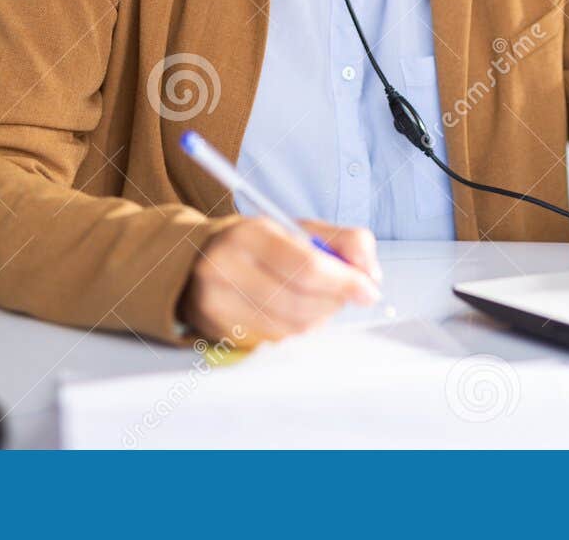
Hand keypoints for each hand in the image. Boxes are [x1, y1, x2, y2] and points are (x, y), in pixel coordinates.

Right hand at [179, 217, 381, 346]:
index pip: (307, 266)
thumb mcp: (301, 227)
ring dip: (318, 318)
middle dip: (333, 301)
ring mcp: (216, 304)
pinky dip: (296, 330)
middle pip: (300, 302)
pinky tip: (295, 312)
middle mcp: (225, 269)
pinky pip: (275, 340)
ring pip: (289, 326)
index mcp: (248, 234)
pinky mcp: (218, 331)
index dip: (344, 282)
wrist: (197, 258)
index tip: (368, 289)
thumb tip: (371, 275)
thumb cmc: (259, 243)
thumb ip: (346, 241)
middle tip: (346, 294)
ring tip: (318, 300)